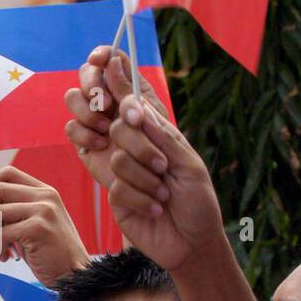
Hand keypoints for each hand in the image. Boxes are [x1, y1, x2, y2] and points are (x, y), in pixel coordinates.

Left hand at [0, 167, 88, 285]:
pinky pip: (2, 232)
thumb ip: (12, 210)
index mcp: (44, 191)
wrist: (73, 274)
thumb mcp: (32, 224)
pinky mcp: (39, 228)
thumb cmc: (49, 253)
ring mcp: (43, 210)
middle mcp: (45, 196)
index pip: (8, 173)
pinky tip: (5, 256)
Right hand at [99, 64, 222, 272]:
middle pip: (110, 115)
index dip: (111, 68)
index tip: (103, 57)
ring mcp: (116, 162)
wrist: (191, 243)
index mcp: (153, 124)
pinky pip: (113, 181)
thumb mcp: (186, 160)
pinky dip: (140, 196)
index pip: (125, 87)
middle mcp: (130, 139)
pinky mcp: (109, 189)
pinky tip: (154, 207)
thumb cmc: (197, 200)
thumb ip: (157, 131)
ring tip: (163, 190)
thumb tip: (132, 100)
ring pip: (112, 149)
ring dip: (143, 172)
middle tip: (158, 160)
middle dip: (136, 137)